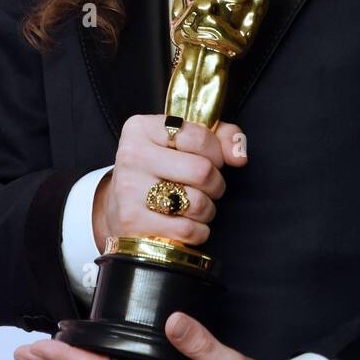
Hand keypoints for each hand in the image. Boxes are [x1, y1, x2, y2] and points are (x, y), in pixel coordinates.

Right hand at [93, 114, 247, 253]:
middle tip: (208, 187)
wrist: (120, 206)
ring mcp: (128, 189)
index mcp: (141, 128)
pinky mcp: (132, 221)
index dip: (217, 152)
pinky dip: (198, 231)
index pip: (198, 137)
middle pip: (202, 171)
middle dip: (216, 183)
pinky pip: (187, 230)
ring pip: (197, 202)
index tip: (213, 160)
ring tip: (197, 205)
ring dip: (207, 209)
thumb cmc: (162, 169)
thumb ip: (221, 136)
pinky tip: (187, 224)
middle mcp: (131, 155)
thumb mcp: (185, 141)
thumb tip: (239, 156)